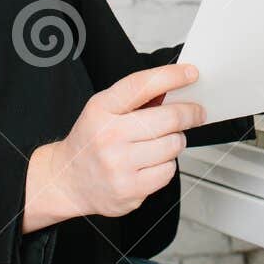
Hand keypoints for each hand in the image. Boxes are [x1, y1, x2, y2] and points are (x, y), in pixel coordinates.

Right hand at [23, 63, 206, 230]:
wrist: (68, 178)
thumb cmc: (91, 140)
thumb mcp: (103, 109)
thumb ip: (136, 98)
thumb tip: (175, 87)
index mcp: (101, 110)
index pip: (141, 85)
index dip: (170, 76)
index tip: (190, 73)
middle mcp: (108, 136)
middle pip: (168, 119)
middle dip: (190, 113)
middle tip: (196, 112)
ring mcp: (118, 165)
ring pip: (173, 145)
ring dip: (176, 141)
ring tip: (162, 141)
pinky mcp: (129, 190)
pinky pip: (168, 171)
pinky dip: (166, 165)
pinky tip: (152, 163)